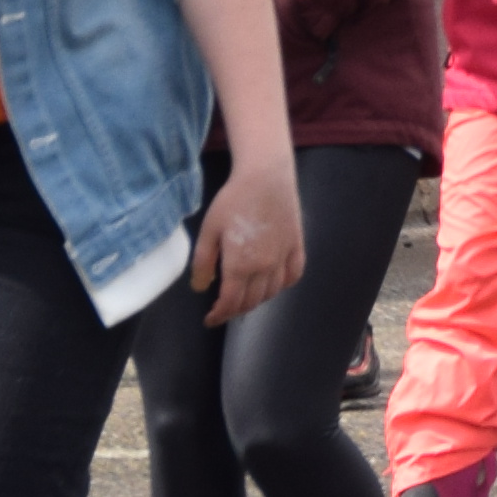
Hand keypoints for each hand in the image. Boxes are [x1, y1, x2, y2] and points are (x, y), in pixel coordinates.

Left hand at [191, 153, 303, 323]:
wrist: (266, 177)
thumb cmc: (233, 201)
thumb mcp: (208, 231)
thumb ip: (203, 263)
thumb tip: (200, 288)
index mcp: (240, 266)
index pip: (231, 303)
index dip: (219, 315)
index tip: (210, 319)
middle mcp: (265, 268)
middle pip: (252, 301)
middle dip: (235, 310)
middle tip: (223, 308)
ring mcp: (284, 258)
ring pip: (272, 292)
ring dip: (257, 300)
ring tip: (244, 295)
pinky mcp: (296, 246)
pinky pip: (293, 275)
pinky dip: (282, 285)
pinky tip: (272, 282)